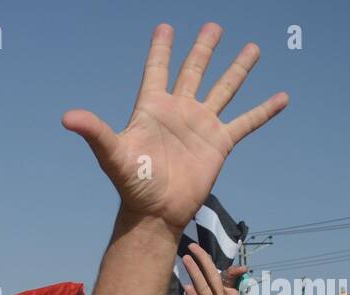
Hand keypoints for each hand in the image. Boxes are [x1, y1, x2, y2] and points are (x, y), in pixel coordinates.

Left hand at [61, 23, 285, 232]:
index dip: (161, 49)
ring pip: (223, 89)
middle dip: (202, 49)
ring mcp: (201, 126)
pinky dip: (264, 111)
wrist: (156, 212)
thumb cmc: (133, 184)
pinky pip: (246, 122)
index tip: (165, 27)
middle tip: (213, 26)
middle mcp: (179, 112)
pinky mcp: (219, 144)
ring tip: (252, 48)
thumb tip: (68, 118)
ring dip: (237, 69)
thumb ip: (95, 132)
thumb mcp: (112, 155)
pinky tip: (282, 98)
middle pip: (193, 71)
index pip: (158, 70)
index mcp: (153, 108)